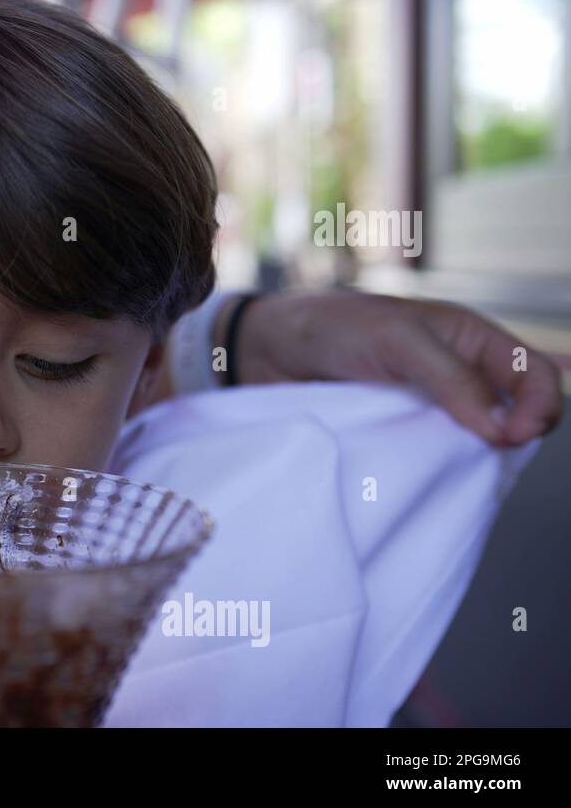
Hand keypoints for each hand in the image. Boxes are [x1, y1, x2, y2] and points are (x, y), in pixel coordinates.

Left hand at [234, 291, 562, 445]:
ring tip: (456, 469)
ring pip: (477, 443)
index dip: (539, 406)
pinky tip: (428, 479)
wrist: (268, 350)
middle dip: (516, 437)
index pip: (535, 375)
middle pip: (516, 414)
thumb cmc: (332, 328)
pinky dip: (437, 471)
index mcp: (471, 340)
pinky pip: (434, 460)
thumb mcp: (397, 341)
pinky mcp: (400, 434)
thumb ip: (452, 379)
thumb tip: (501, 428)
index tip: (510, 436)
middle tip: (486, 455)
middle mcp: (459, 375)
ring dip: (476, 459)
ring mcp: (430, 408)